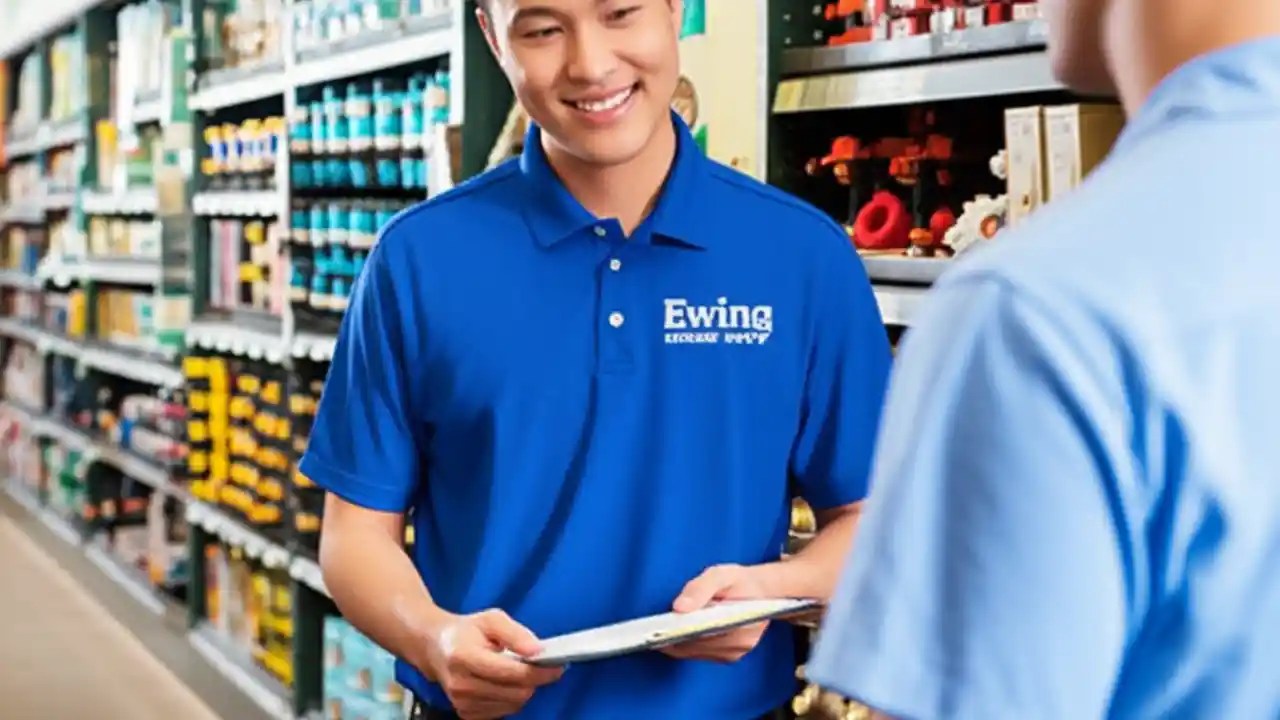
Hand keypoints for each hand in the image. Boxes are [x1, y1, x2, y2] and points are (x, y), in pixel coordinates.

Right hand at [423, 609, 563, 719]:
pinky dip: (511, 698)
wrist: (436, 648)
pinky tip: (504, 683)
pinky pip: (503, 712)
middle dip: (534, 680)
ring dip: (523, 689)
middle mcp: (460, 684)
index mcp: (464, 657)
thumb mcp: (492, 619)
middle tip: (541, 666)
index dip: (538, 671)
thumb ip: (516, 634)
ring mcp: (461, 702)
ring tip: (518, 671)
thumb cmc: (467, 631)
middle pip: (515, 693)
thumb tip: (538, 651)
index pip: (510, 673)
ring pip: (512, 705)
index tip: (556, 665)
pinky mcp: (465, 713)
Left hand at [660, 563, 773, 662]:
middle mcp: (738, 646)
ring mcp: (734, 654)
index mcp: (739, 626)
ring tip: (659, 627)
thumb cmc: (742, 581)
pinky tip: (675, 631)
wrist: (765, 591)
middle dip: (672, 637)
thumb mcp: (722, 574)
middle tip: (650, 627)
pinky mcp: (729, 656)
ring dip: (677, 641)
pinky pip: (700, 653)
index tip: (654, 630)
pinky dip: (686, 643)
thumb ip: (700, 588)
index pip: (698, 637)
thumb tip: (679, 608)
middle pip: (693, 647)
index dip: (674, 635)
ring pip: (694, 652)